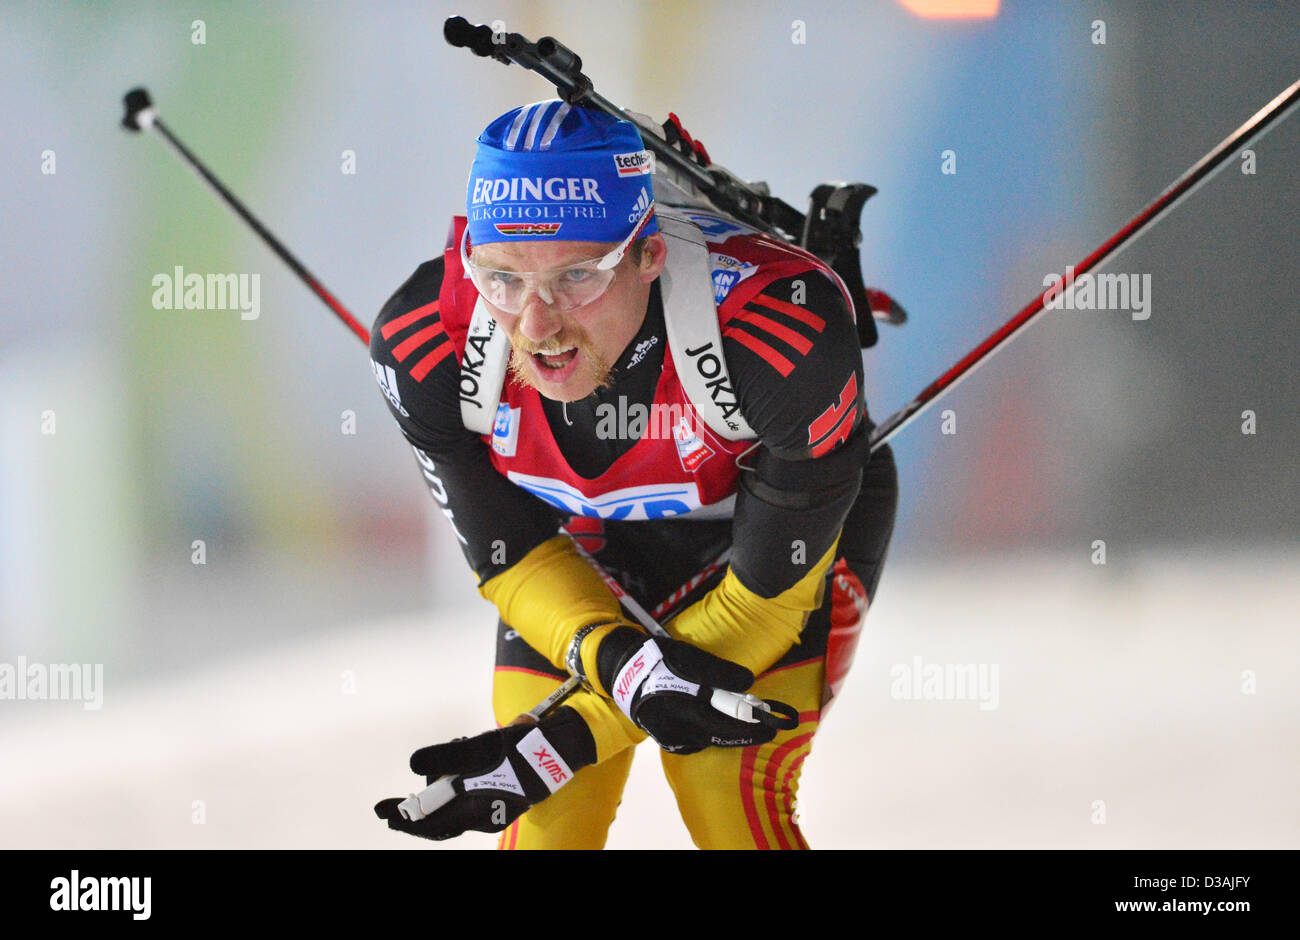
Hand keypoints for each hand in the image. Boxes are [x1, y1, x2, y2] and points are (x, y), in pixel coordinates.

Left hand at [373, 706, 594, 840]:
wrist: (562, 746)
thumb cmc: (522, 749)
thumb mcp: (480, 749)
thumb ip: (444, 758)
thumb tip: (412, 764)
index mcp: (477, 812)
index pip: (431, 822)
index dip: (403, 818)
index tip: (380, 811)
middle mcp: (484, 817)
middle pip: (442, 814)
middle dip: (426, 795)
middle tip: (415, 783)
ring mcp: (495, 807)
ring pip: (457, 800)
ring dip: (448, 779)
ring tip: (455, 748)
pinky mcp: (503, 795)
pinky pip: (471, 792)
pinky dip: (463, 777)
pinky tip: (467, 753)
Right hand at [593, 627, 797, 753]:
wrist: (619, 667)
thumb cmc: (657, 659)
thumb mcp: (688, 657)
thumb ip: (717, 672)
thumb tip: (747, 682)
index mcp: (684, 706)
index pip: (725, 724)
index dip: (750, 728)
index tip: (772, 728)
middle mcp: (676, 726)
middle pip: (717, 736)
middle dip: (743, 733)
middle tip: (766, 731)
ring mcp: (666, 733)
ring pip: (704, 740)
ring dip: (724, 734)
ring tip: (741, 725)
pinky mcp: (659, 735)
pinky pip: (688, 743)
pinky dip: (704, 737)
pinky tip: (710, 728)